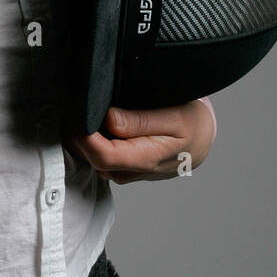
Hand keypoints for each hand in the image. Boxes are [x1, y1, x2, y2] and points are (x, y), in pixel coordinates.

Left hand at [68, 99, 215, 183]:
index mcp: (144, 158)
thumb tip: (109, 119)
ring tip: (82, 110)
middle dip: (77, 133)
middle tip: (75, 104)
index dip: (83, 136)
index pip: (101, 155)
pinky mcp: (123, 169)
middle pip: (91, 159)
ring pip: (92, 160)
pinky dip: (90, 142)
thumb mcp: (173, 116)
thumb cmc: (191, 124)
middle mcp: (132, 170)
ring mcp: (126, 172)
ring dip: (81, 138)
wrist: (201, 140)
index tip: (77, 112)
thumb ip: (140, 120)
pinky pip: (99, 159)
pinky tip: (92, 123)